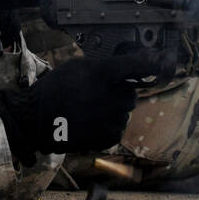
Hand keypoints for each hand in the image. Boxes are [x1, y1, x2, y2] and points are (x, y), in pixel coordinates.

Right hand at [0, 50, 166, 163]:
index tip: (162, 62)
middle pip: (132, 93)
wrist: (36, 120)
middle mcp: (111, 97)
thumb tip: (123, 67)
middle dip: (121, 92)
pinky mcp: (106, 138)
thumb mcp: (76, 66)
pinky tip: (90, 121)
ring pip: (125, 112)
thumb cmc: (54, 89)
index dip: (153, 63)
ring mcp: (110, 119)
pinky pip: (117, 129)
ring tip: (91, 109)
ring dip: (114, 110)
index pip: (139, 65)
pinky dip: (108, 126)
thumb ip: (102, 67)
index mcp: (104, 75)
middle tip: (101, 92)